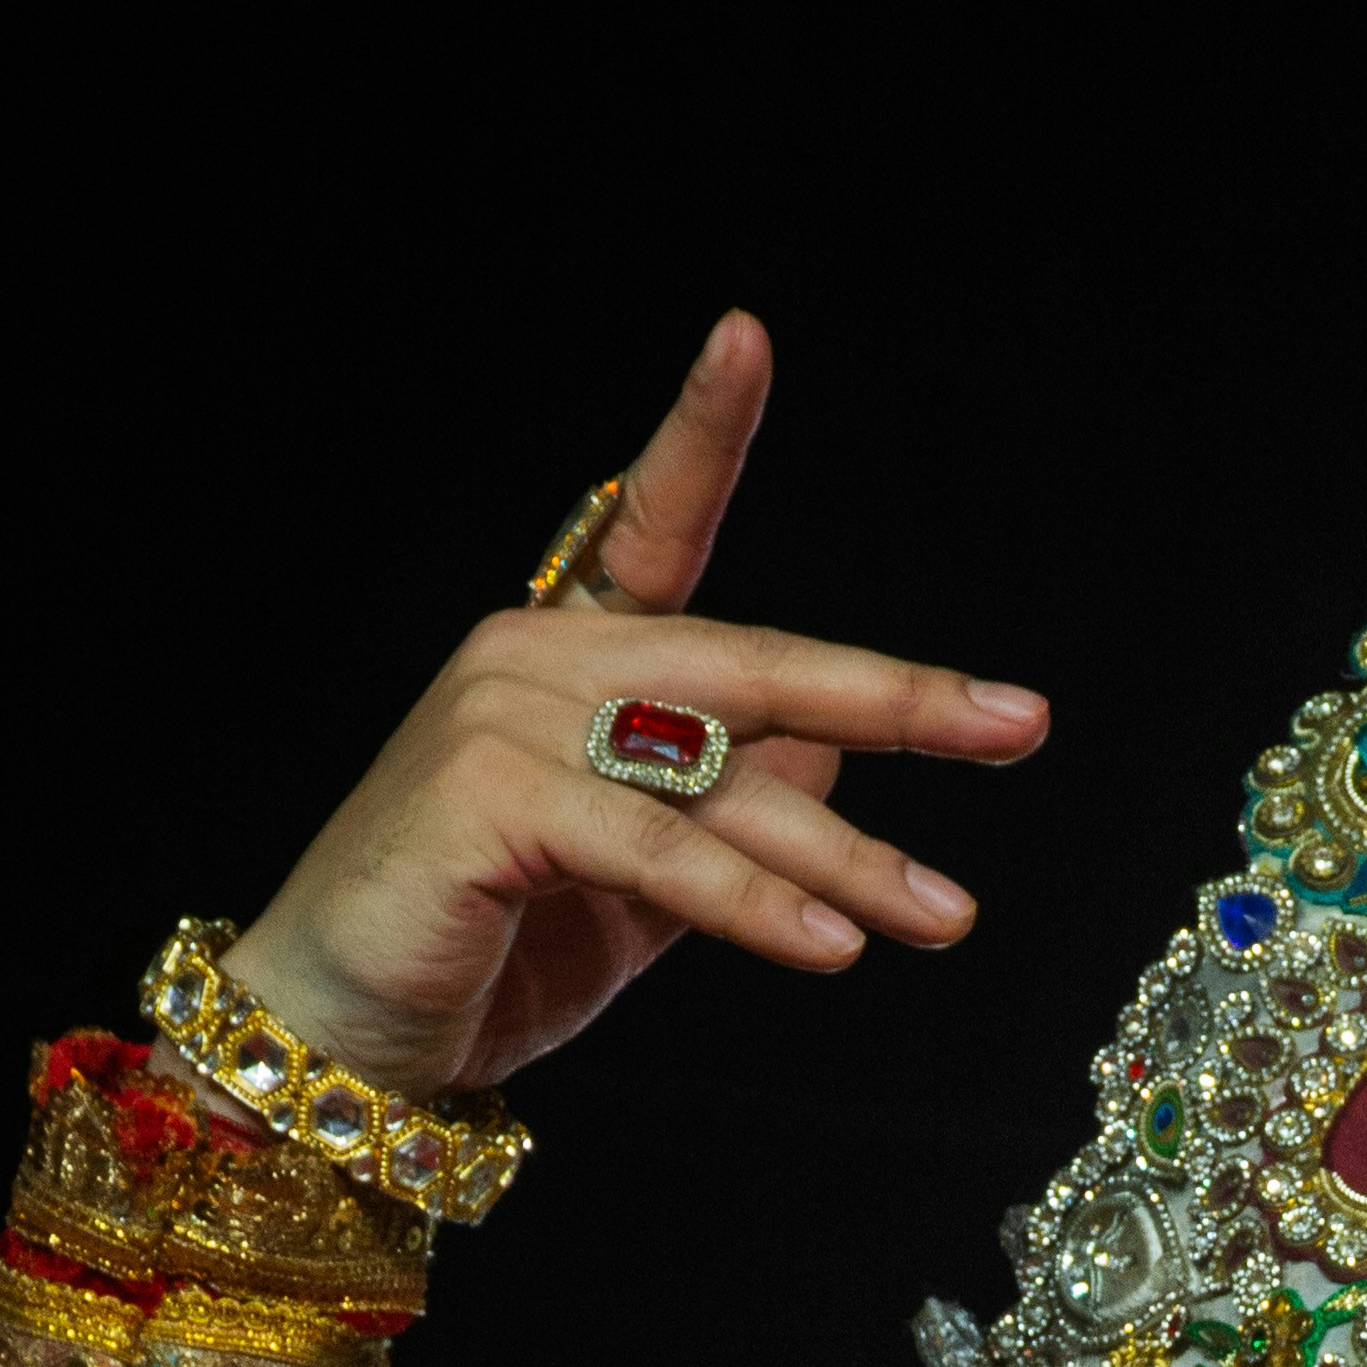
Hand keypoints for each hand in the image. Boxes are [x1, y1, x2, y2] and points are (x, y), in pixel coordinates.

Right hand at [214, 311, 1048, 1099]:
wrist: (349, 1030)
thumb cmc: (492, 948)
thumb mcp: (646, 880)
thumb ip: (732, 814)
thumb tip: (838, 760)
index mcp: (573, 653)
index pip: (651, 522)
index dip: (697, 430)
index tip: (745, 336)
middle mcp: (536, 658)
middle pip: (747, 665)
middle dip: (893, 697)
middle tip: (1016, 722)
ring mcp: (505, 718)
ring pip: (723, 777)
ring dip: (847, 858)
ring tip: (946, 916)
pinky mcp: (490, 798)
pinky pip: (659, 848)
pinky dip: (756, 904)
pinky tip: (833, 948)